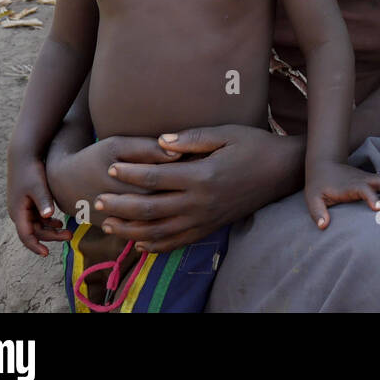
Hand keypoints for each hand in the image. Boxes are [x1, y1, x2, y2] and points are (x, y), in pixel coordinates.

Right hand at [7, 152, 70, 255]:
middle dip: (51, 237)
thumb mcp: (38, 186)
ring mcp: (23, 208)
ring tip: (68, 231)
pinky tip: (59, 222)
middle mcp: (18, 213)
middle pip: (34, 232)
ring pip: (37, 226)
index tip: (46, 253)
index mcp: (17, 212)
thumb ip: (43, 201)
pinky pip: (38, 218)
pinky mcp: (28, 202)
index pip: (25, 236)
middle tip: (70, 236)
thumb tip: (48, 216)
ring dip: (50, 230)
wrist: (24, 155)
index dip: (35, 246)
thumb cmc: (30, 170)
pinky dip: (48, 222)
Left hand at [83, 125, 295, 252]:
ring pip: (159, 232)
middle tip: (97, 199)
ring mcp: (206, 219)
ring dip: (130, 229)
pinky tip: (139, 243)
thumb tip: (159, 141)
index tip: (111, 168)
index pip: (156, 177)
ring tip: (108, 223)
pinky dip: (156, 246)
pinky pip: (178, 243)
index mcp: (202, 175)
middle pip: (150, 208)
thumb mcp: (227, 133)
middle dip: (120, 204)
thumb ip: (191, 139)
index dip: (130, 174)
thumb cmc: (255, 146)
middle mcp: (201, 202)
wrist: (283, 172)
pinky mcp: (211, 228)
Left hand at [306, 160, 379, 228]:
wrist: (324, 164)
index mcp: (350, 185)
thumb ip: (317, 212)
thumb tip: (323, 226)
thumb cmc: (318, 184)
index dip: (371, 197)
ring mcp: (369, 178)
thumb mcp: (312, 198)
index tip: (378, 208)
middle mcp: (362, 180)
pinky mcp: (372, 179)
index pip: (363, 189)